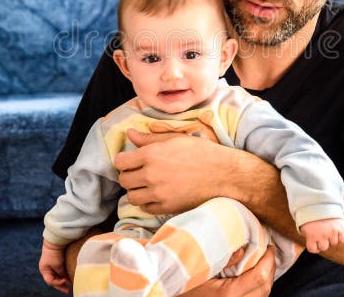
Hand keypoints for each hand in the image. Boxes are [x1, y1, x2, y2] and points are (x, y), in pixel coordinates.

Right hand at [39, 240, 69, 293]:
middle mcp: (46, 268)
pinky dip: (63, 274)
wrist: (55, 241)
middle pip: (53, 280)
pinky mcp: (56, 261)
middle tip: (68, 291)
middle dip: (60, 285)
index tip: (65, 281)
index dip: (58, 283)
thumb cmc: (55, 253)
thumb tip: (66, 280)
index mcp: (44, 270)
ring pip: (57, 276)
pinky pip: (59, 271)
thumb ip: (61, 273)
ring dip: (62, 280)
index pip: (50, 281)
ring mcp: (50, 265)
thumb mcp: (58, 265)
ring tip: (70, 284)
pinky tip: (68, 277)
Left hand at [114, 127, 237, 213]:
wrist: (223, 175)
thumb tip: (129, 134)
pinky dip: (147, 202)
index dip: (124, 160)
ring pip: (131, 196)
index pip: (120, 162)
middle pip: (124, 180)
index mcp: (151, 155)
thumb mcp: (176, 138)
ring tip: (147, 184)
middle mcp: (151, 175)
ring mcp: (158, 194)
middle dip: (129, 175)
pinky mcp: (166, 208)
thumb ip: (149, 138)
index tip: (131, 160)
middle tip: (139, 172)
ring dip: (136, 190)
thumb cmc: (202, 153)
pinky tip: (156, 194)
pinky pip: (145, 208)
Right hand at [179, 245, 275, 295]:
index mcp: (230, 295)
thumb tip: (243, 249)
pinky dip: (259, 287)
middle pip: (266, 288)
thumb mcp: (201, 269)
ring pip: (263, 295)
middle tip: (268, 252)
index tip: (269, 247)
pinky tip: (254, 276)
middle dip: (271, 268)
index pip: (260, 277)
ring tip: (262, 262)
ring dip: (266, 278)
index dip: (269, 260)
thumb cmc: (184, 286)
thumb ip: (223, 259)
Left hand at [300, 218, 343, 252]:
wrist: (320, 202)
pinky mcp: (340, 228)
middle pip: (324, 247)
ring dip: (331, 238)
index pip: (313, 249)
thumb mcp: (304, 225)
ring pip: (334, 243)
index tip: (314, 243)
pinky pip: (342, 239)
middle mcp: (322, 235)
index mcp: (311, 235)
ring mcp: (332, 232)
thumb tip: (313, 245)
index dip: (314, 246)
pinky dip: (340, 236)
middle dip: (322, 242)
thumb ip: (307, 236)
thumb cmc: (311, 215)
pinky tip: (335, 230)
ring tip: (328, 229)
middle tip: (321, 234)